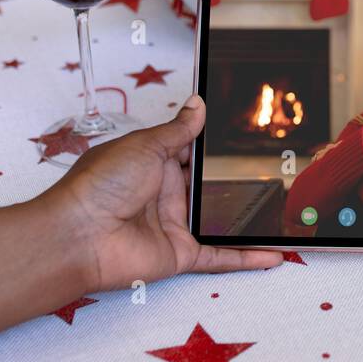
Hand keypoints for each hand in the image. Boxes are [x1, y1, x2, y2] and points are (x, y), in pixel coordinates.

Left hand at [40, 95, 284, 291]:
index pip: (191, 151)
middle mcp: (166, 194)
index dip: (214, 144)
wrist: (78, 235)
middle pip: (209, 186)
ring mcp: (175, 225)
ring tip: (284, 212)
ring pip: (220, 221)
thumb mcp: (144, 145)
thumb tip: (197, 104)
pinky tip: (274, 254)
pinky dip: (247, 257)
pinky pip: (221, 256)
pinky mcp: (181, 254)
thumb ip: (178, 129)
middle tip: (279, 169)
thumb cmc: (99, 185)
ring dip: (248, 220)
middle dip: (238, 180)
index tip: (245, 133)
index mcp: (154, 164)